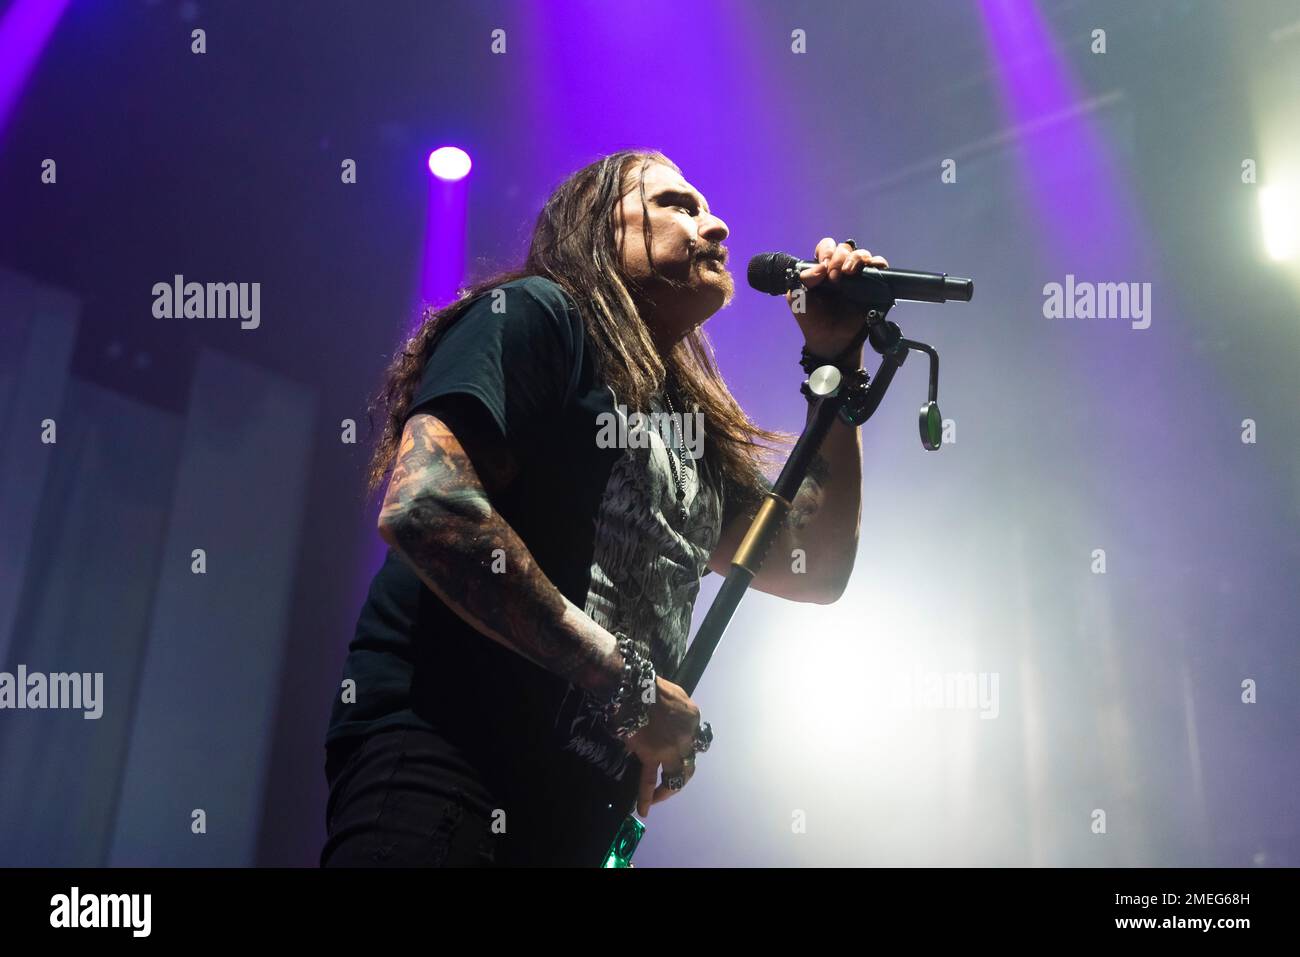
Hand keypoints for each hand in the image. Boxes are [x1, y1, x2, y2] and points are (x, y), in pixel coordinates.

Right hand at [619, 675, 701, 816]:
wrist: (634, 687)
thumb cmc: (650, 686)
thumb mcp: (674, 693)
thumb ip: (676, 709)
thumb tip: (668, 720)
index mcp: (693, 718)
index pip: (693, 736)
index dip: (682, 741)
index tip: (671, 741)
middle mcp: (687, 736)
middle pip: (690, 761)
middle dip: (682, 772)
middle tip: (672, 779)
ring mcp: (671, 749)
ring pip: (677, 775)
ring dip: (669, 789)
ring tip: (660, 797)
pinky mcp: (652, 755)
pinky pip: (649, 779)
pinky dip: (647, 796)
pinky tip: (644, 809)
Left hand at [786, 237, 889, 356]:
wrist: (830, 341)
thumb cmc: (812, 320)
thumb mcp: (797, 298)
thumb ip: (802, 279)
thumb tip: (821, 267)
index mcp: (822, 270)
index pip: (827, 246)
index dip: (826, 250)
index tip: (823, 264)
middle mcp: (840, 270)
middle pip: (845, 248)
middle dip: (838, 257)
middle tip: (833, 277)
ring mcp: (857, 277)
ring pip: (862, 254)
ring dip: (855, 258)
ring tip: (847, 273)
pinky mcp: (873, 286)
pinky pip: (880, 266)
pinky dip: (876, 263)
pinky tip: (869, 268)